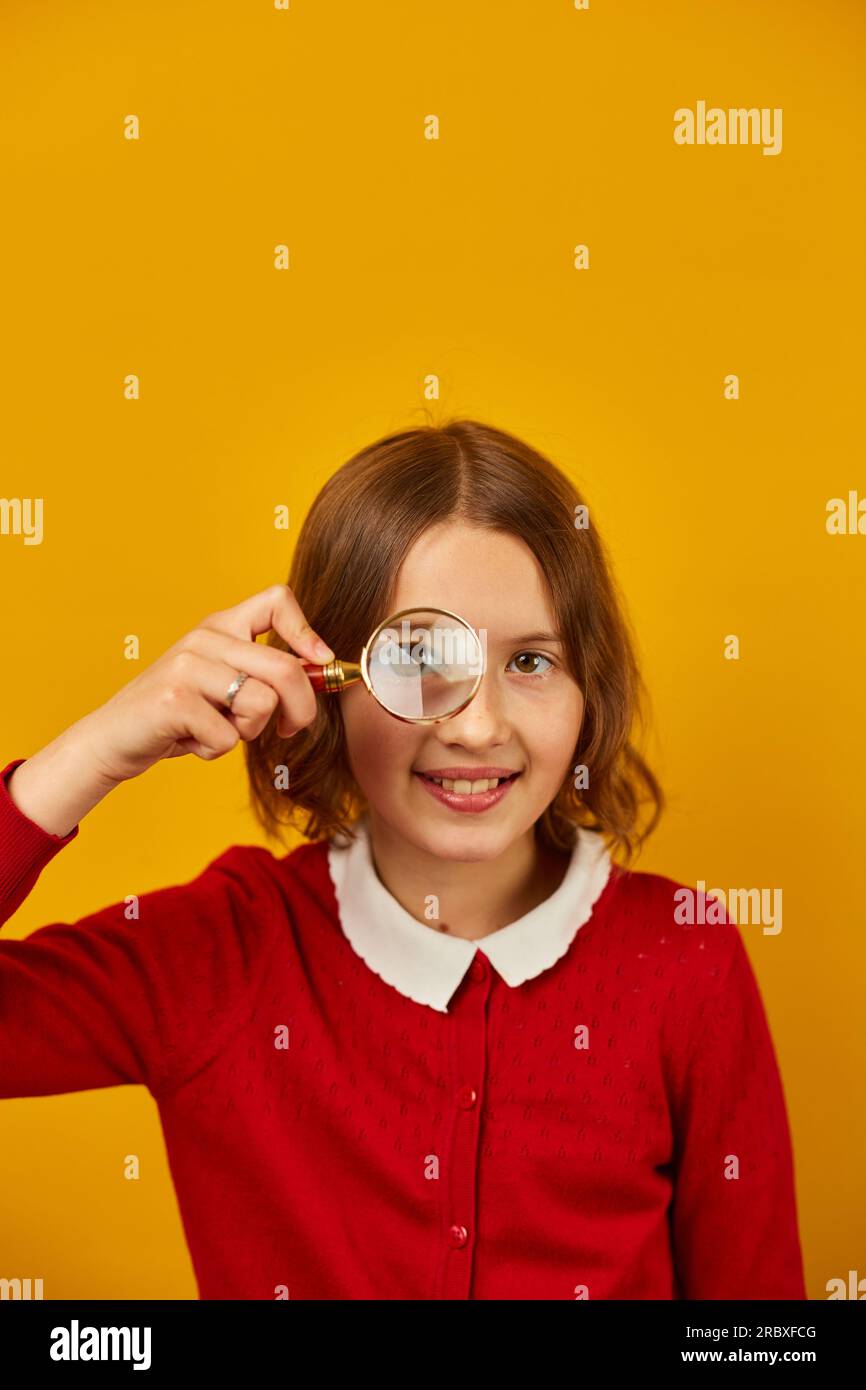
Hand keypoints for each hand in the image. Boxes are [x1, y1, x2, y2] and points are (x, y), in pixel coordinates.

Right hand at [83, 584, 334, 784]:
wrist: (111, 738)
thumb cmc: (177, 716)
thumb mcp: (221, 684)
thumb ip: (262, 674)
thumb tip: (324, 672)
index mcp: (219, 627)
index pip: (276, 600)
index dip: (307, 631)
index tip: (321, 661)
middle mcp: (204, 637)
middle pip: (286, 668)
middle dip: (302, 709)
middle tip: (289, 730)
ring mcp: (187, 666)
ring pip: (262, 704)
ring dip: (247, 733)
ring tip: (214, 730)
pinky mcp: (174, 699)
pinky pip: (229, 736)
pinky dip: (214, 750)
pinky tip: (189, 741)